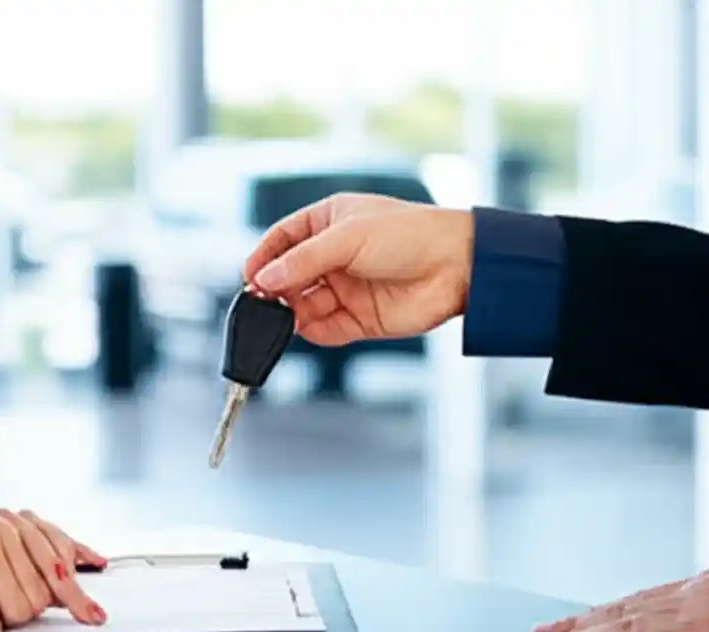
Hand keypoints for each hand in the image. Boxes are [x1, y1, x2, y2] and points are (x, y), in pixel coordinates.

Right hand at [242, 192, 474, 346]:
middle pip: (289, 276)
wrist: (458, 266)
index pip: (283, 239)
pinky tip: (306, 329)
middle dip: (274, 289)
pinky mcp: (360, 319)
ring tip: (282, 317)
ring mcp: (347, 288)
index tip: (250, 276)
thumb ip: (303, 260)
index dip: (264, 256)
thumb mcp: (348, 237)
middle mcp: (335, 256)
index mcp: (330, 223)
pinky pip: (326, 329)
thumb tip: (264, 278)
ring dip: (290, 313)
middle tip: (261, 301)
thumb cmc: (411, 235)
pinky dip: (313, 332)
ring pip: (304, 305)